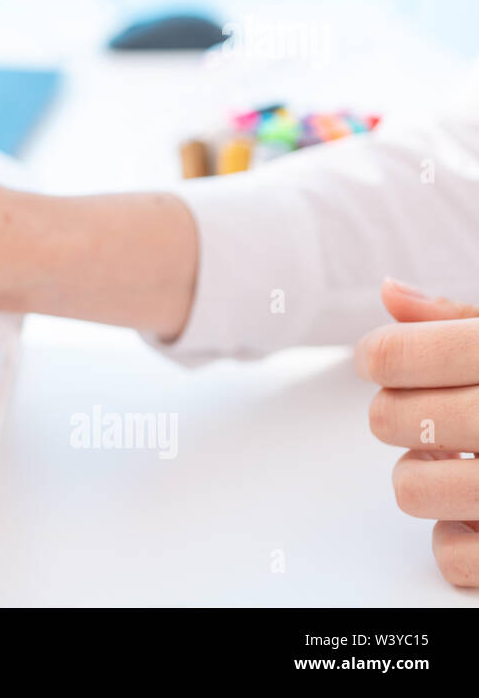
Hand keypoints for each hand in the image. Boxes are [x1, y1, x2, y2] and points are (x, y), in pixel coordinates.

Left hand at [358, 277, 478, 585]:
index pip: (393, 355)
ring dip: (425, 477)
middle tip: (437, 414)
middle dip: (402, 416)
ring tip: (461, 460)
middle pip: (389, 420)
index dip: (380, 356)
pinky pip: (454, 556)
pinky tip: (477, 512)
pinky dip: (455, 538)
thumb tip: (389, 293)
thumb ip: (458, 320)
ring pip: (410, 489)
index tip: (390, 361)